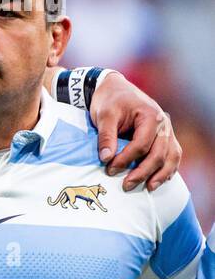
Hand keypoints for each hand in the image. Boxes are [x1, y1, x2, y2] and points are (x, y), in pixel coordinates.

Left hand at [91, 71, 180, 191]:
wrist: (116, 90)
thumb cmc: (110, 101)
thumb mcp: (105, 116)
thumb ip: (106, 137)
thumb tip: (106, 159)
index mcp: (151, 116)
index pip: (141, 144)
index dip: (126, 159)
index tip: (110, 168)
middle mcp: (164, 124)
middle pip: (159, 154)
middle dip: (142, 172)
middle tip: (126, 185)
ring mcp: (167, 131)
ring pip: (170, 156)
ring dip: (161, 174)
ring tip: (148, 188)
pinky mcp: (165, 137)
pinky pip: (173, 154)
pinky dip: (169, 168)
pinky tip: (160, 179)